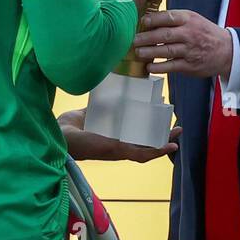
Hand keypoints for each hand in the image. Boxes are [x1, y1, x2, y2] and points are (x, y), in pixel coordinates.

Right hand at [57, 108, 180, 161]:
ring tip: (154, 97)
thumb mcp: (115, 149)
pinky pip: (111, 104)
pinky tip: (129, 88)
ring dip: (141, 108)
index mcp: (123, 147)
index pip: (149, 146)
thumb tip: (164, 148)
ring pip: (128, 115)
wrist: (61, 134)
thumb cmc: (89, 146)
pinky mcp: (95, 112)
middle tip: (169, 109)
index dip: (164, 141)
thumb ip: (137, 151)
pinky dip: (120, 98)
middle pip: (142, 129)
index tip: (178, 130)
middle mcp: (117, 136)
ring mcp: (106, 124)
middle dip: (156, 121)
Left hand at [132, 9, 232, 78]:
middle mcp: (189, 34)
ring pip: (166, 51)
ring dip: (149, 52)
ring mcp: (190, 50)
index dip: (153, 19)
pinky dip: (159, 67)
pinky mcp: (190, 65)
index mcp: (189, 19)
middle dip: (146, 38)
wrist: (227, 50)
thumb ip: (174, 18)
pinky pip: (171, 66)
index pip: (168, 17)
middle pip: (164, 35)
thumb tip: (149, 19)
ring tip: (138, 52)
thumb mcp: (193, 19)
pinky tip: (149, 67)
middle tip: (133, 40)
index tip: (141, 22)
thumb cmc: (204, 33)